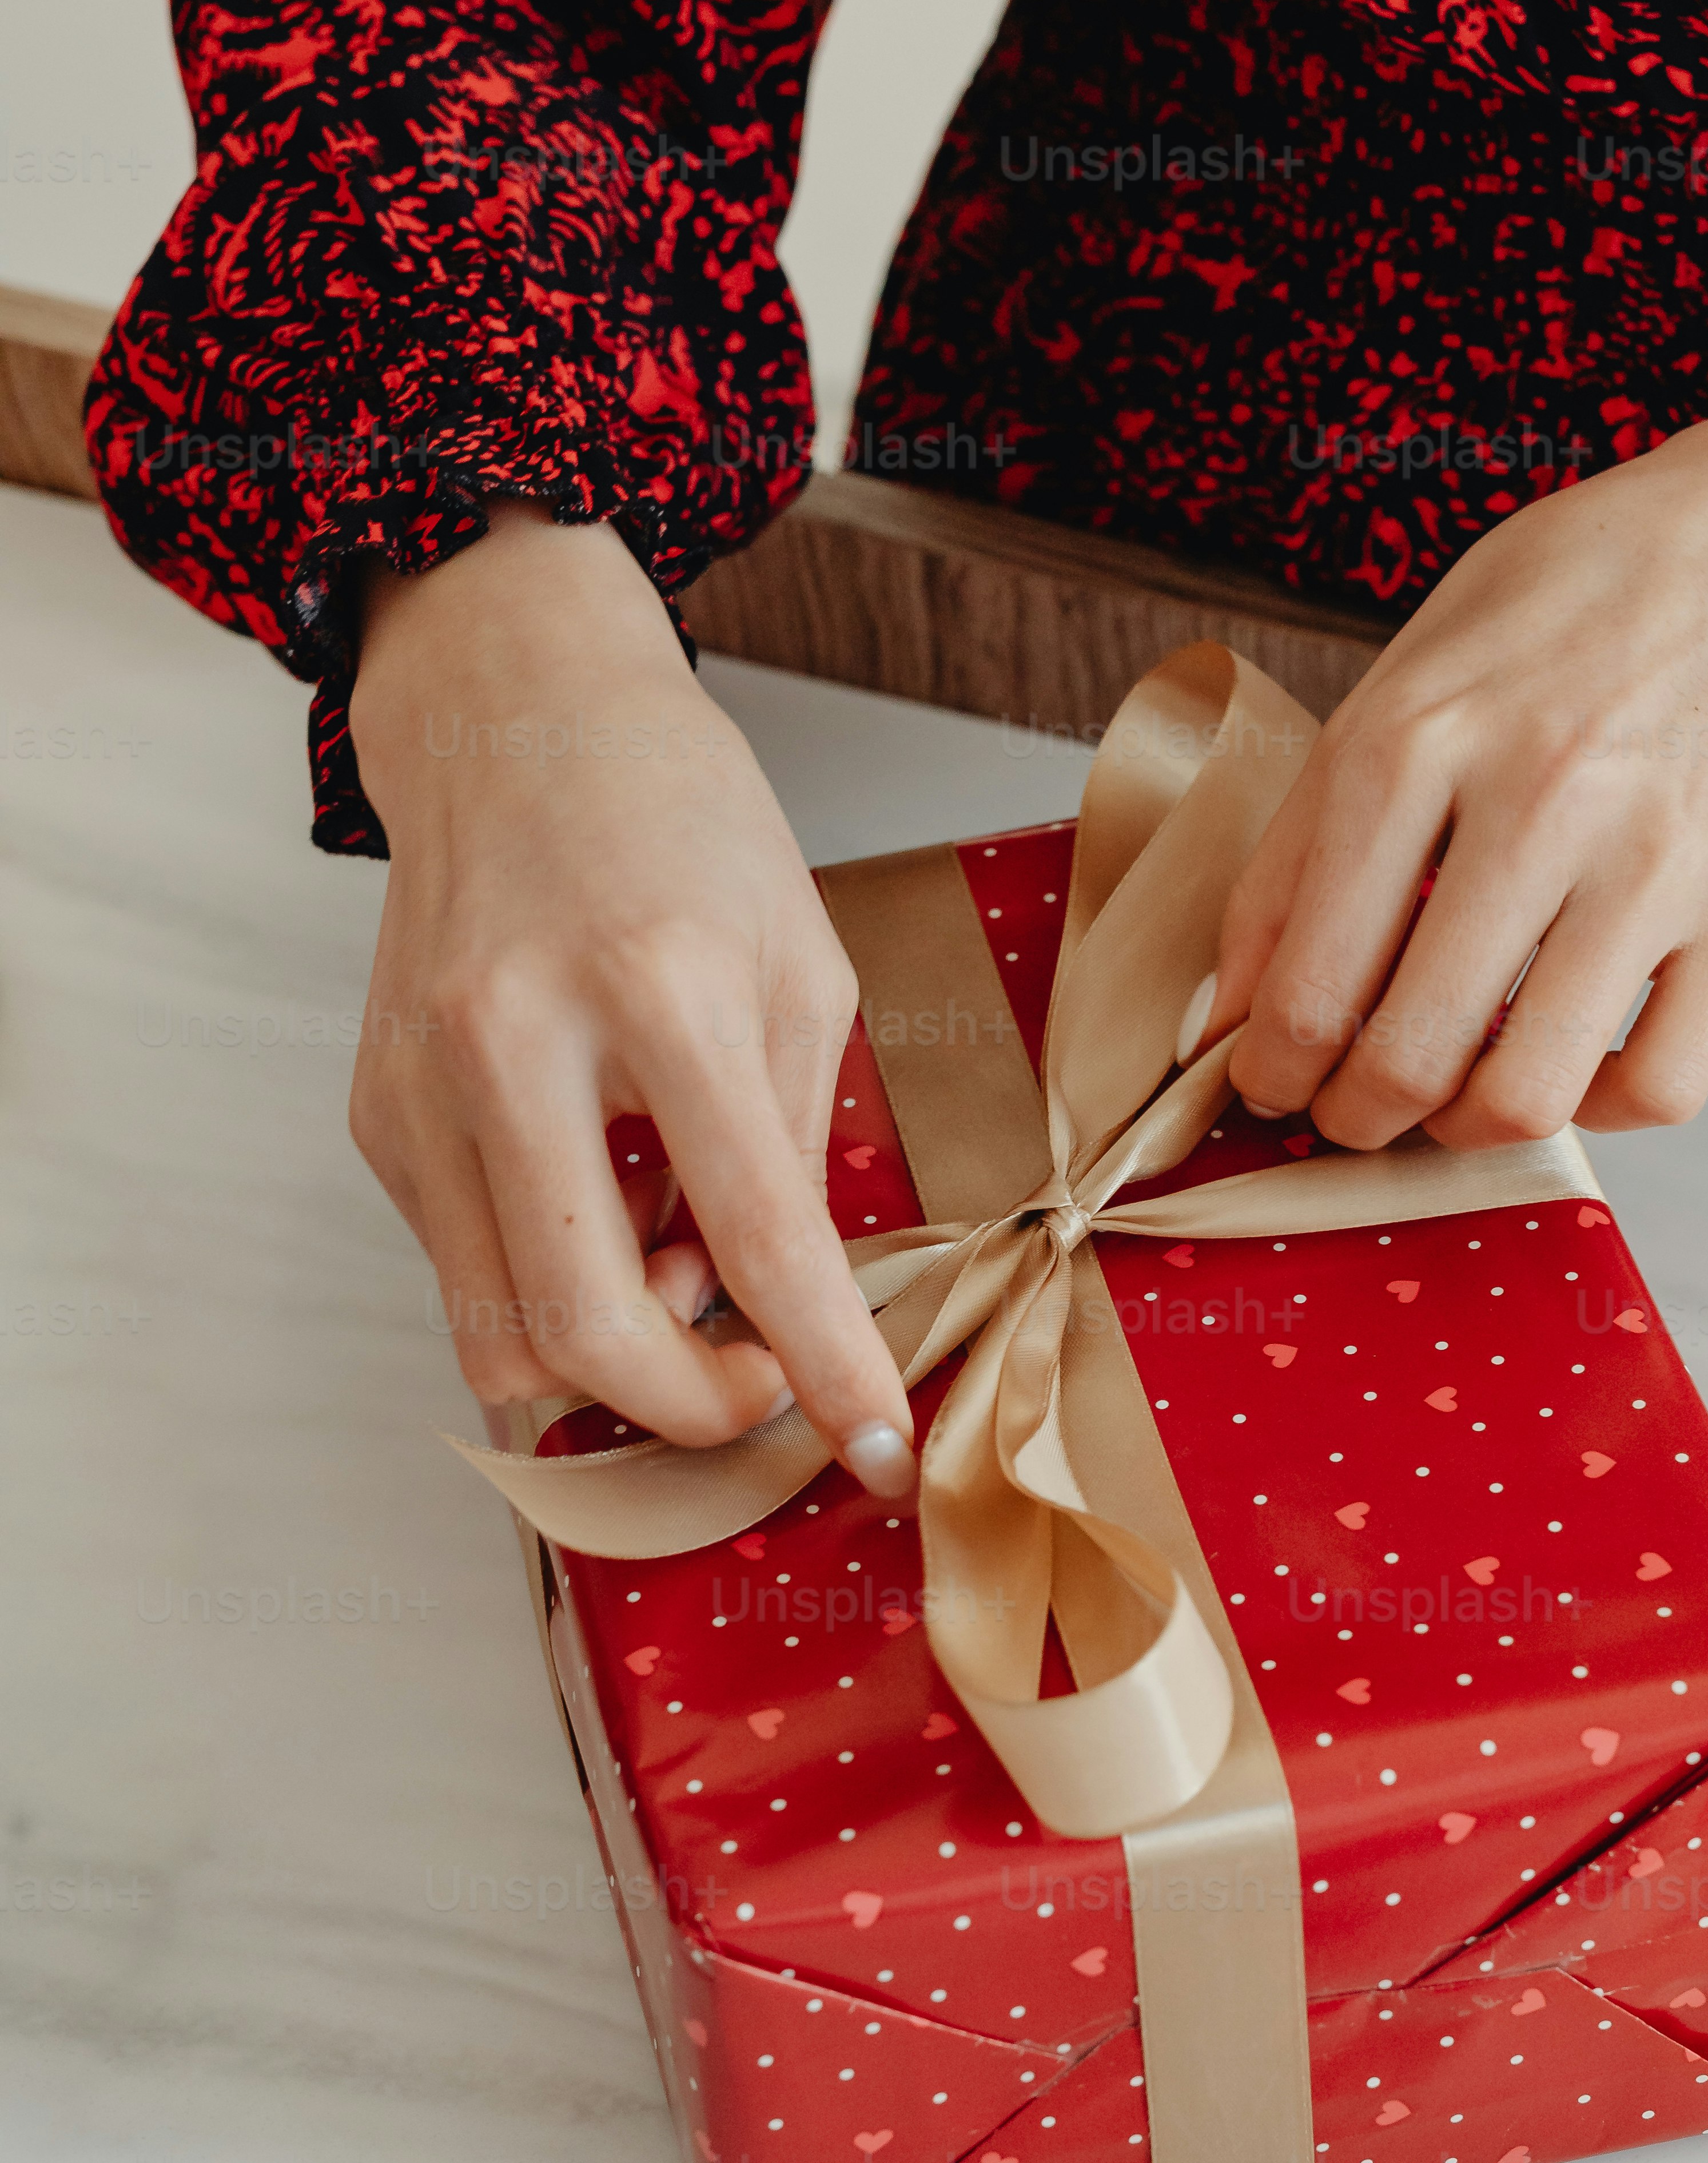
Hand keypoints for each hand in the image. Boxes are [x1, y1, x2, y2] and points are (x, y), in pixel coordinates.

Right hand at [347, 502, 915, 1481]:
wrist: (519, 714)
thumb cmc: (682, 827)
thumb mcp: (802, 969)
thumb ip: (791, 1151)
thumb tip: (774, 1316)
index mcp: (660, 989)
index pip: (756, 1236)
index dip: (825, 1369)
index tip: (876, 1448)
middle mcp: (515, 1041)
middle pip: (587, 1331)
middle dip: (690, 1412)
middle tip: (758, 1389)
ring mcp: (423, 1085)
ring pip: (501, 1339)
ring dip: (612, 1368)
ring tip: (681, 1282)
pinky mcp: (376, 1115)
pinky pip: (464, 1276)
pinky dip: (548, 1295)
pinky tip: (607, 1220)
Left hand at [1205, 359, 1707, 1146]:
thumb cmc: (1545, 629)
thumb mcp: (1383, 700)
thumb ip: (1296, 857)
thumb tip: (1234, 1018)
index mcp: (1418, 741)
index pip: (1310, 984)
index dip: (1271, 1073)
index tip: (1270, 1084)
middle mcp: (1541, 798)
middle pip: (1409, 1054)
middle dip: (1352, 1118)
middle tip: (1348, 1109)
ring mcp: (1657, 859)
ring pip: (1531, 1094)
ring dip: (1464, 1132)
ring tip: (1450, 1096)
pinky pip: (1662, 1088)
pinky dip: (1599, 1109)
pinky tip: (1570, 1061)